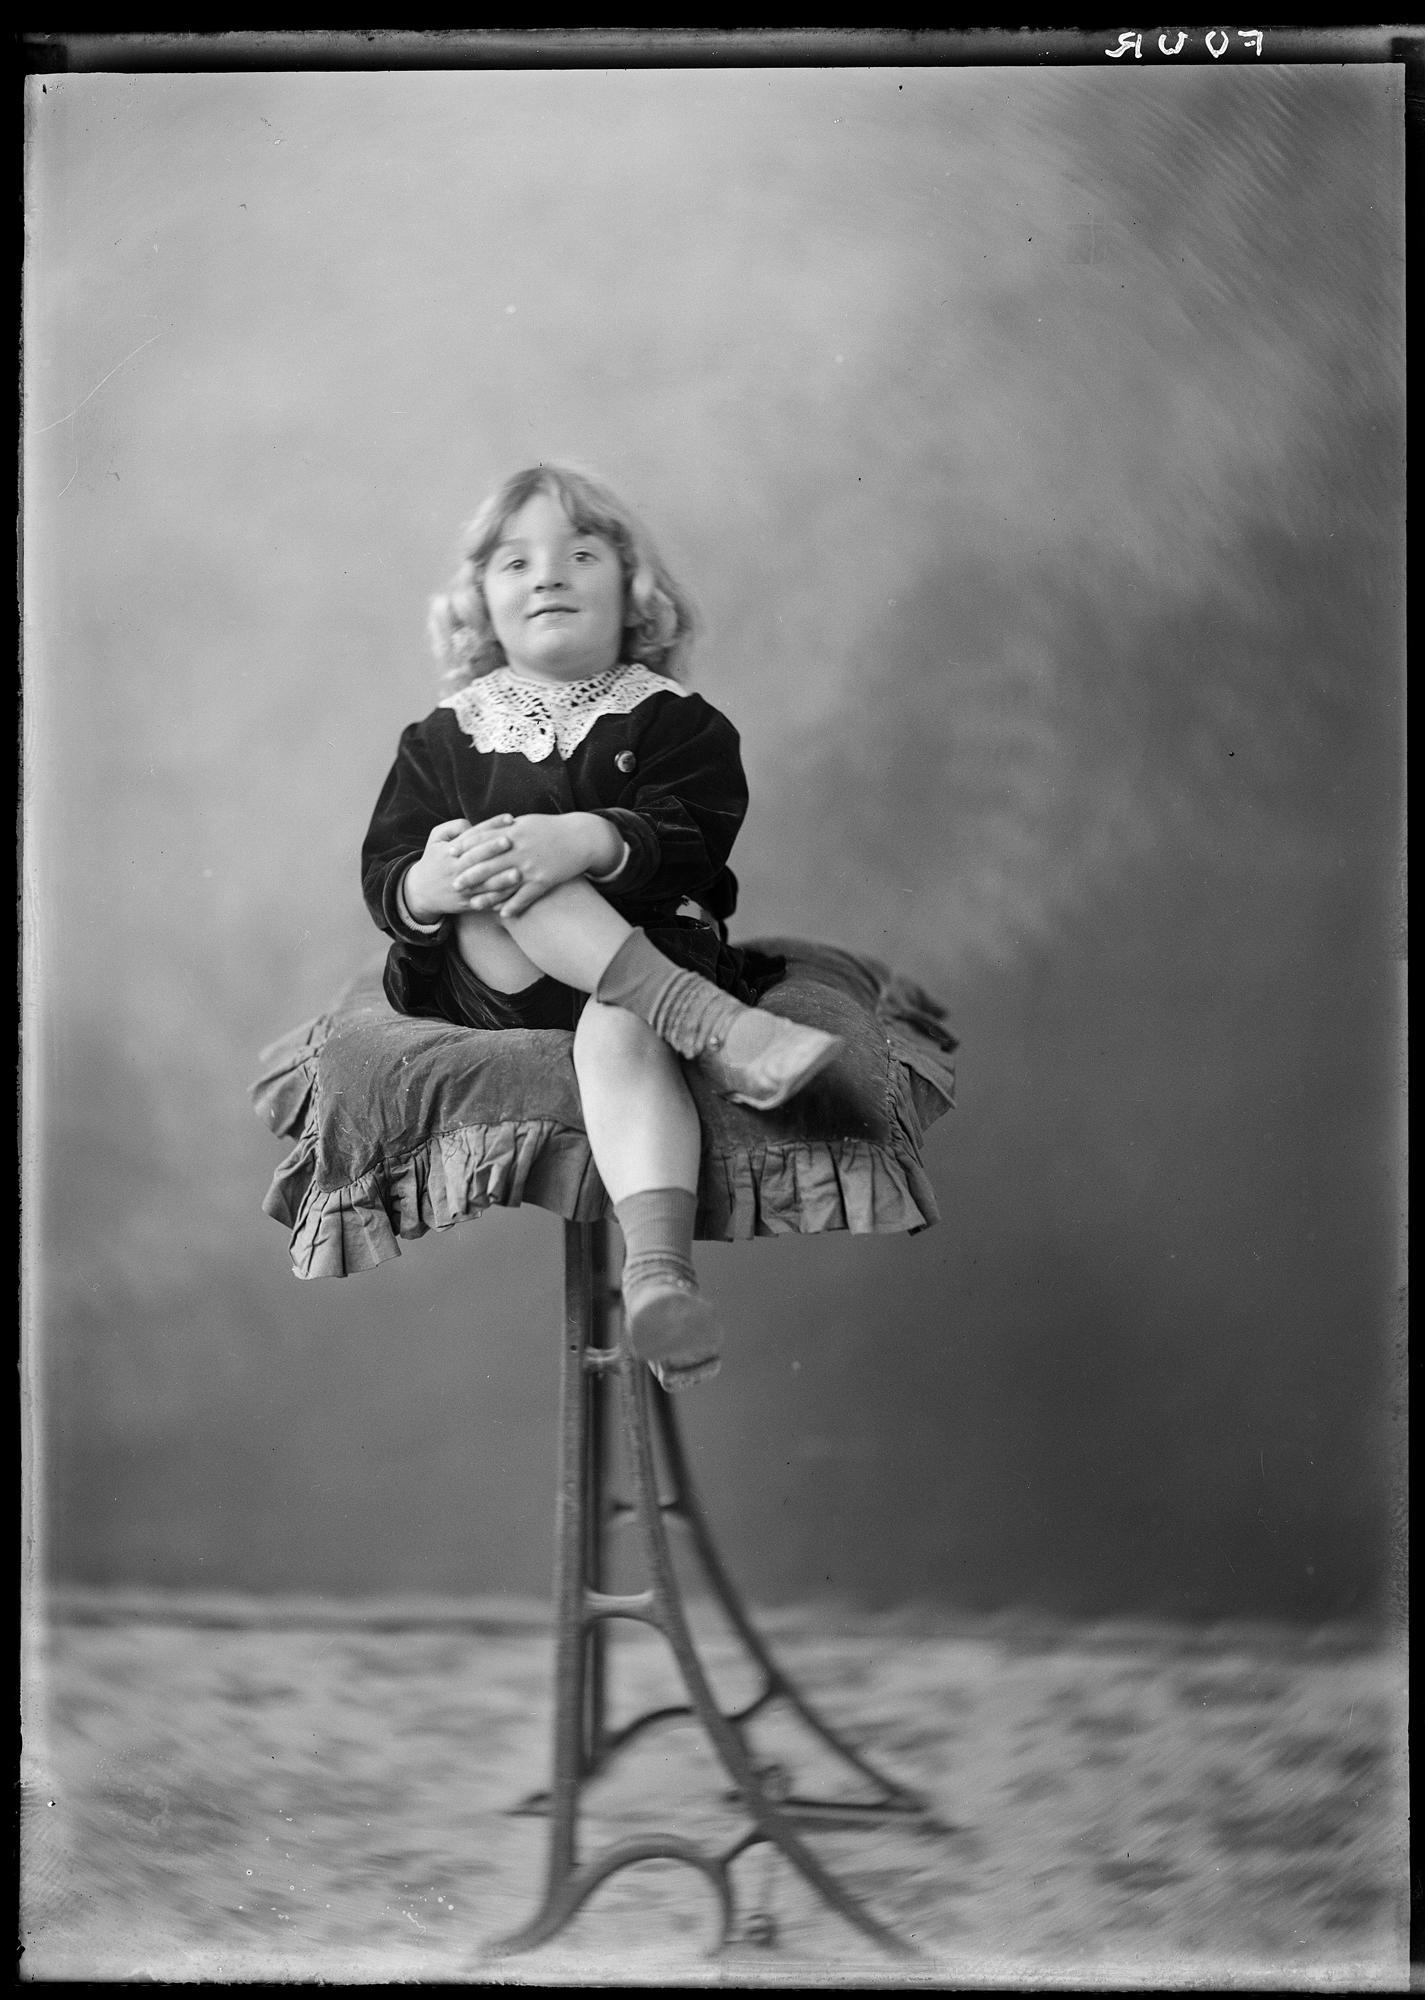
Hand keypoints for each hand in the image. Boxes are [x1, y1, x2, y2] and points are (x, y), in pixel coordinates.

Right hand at [402, 815, 515, 921]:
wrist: (421, 892)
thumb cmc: (434, 859)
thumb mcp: (436, 838)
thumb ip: (454, 826)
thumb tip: (473, 824)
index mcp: (450, 850)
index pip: (473, 835)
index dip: (491, 825)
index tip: (510, 818)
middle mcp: (455, 868)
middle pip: (476, 858)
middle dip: (493, 849)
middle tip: (511, 841)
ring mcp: (462, 887)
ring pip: (483, 883)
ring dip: (501, 879)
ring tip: (518, 873)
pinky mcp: (467, 903)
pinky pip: (485, 901)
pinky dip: (499, 899)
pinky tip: (514, 895)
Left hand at [457, 812, 616, 917]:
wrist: (582, 837)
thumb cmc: (552, 828)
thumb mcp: (526, 822)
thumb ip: (504, 828)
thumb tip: (484, 831)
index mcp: (513, 831)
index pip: (482, 839)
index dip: (464, 847)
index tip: (450, 854)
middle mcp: (519, 849)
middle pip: (488, 864)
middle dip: (469, 875)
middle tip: (454, 885)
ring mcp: (531, 866)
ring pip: (504, 884)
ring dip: (488, 896)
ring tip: (473, 905)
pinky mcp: (545, 880)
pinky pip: (526, 897)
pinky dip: (514, 906)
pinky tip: (503, 915)